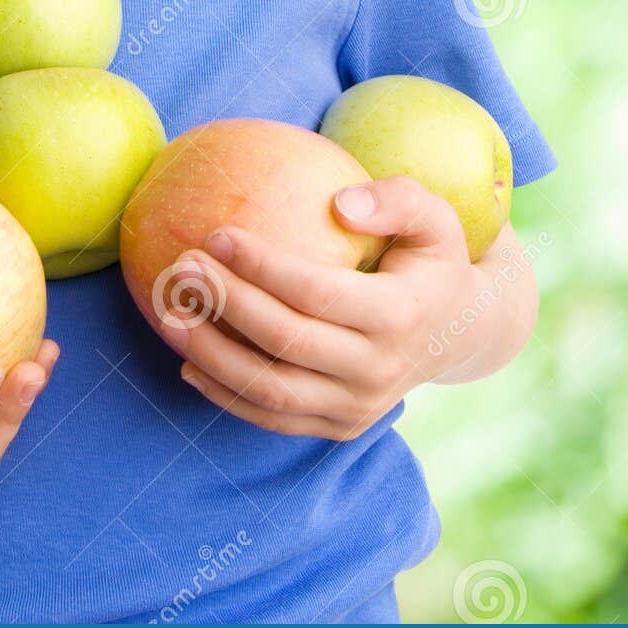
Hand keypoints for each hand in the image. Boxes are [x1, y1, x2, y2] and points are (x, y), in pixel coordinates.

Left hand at [161, 176, 477, 440]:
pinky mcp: (339, 428)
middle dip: (226, 303)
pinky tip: (188, 359)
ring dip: (212, 354)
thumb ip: (398, 199)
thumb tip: (342, 203)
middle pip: (286, 342)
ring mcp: (359, 408)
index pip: (317, 293)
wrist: (458, 333)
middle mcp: (380, 371)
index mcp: (401, 316)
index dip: (263, 266)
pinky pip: (273, 418)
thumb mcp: (436, 218)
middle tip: (181, 267)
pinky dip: (226, 394)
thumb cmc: (432, 259)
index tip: (216, 233)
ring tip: (168, 315)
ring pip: (272, 390)